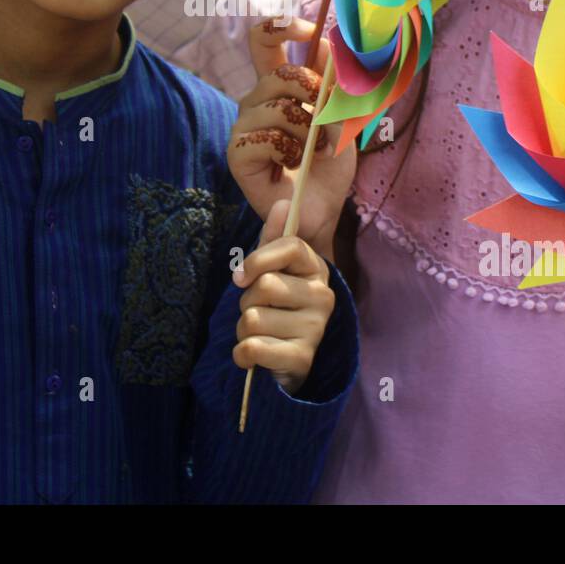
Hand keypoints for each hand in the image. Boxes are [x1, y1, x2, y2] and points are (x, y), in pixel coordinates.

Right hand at [226, 16, 356, 261]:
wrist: (322, 208)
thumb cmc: (328, 165)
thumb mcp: (343, 116)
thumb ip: (336, 80)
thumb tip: (330, 42)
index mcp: (276, 85)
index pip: (263, 40)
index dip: (281, 27)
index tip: (307, 30)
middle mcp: (255, 100)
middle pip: (282, 74)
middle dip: (316, 96)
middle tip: (330, 124)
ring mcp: (243, 126)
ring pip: (279, 108)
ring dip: (310, 132)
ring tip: (315, 152)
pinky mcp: (238, 154)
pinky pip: (265, 137)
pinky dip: (290, 152)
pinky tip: (291, 166)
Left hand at [231, 200, 335, 394]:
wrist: (287, 362)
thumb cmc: (277, 308)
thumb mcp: (273, 271)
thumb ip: (274, 238)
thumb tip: (283, 201)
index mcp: (316, 268)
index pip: (289, 246)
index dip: (257, 259)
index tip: (240, 277)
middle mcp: (323, 295)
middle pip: (264, 285)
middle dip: (246, 302)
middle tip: (257, 312)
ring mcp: (316, 328)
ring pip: (253, 318)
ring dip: (242, 330)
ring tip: (259, 335)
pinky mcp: (303, 359)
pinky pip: (253, 348)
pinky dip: (242, 354)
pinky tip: (252, 357)